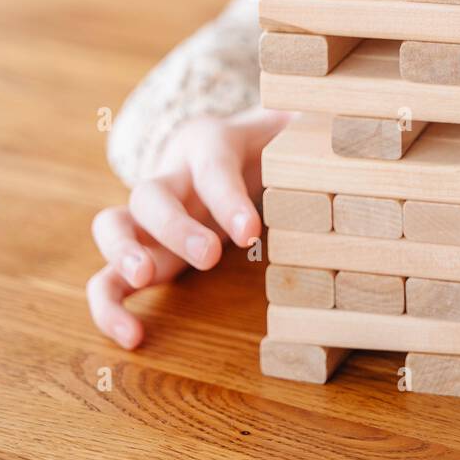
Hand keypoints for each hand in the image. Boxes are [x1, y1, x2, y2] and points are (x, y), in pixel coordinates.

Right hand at [87, 106, 291, 348]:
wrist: (218, 149)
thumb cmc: (263, 144)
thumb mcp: (288, 130)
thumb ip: (314, 128)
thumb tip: (355, 121)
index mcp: (210, 143)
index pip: (214, 165)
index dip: (228, 198)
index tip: (250, 232)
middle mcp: (170, 176)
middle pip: (153, 191)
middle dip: (176, 226)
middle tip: (210, 257)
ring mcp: (146, 216)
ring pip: (111, 225)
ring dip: (123, 252)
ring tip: (145, 278)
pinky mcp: (137, 253)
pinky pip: (105, 277)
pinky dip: (109, 306)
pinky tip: (133, 337)